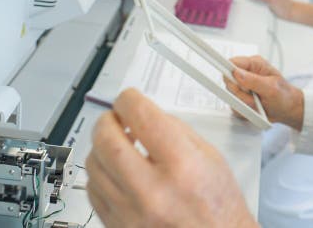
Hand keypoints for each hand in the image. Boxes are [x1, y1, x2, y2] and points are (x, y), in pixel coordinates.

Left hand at [86, 89, 256, 227]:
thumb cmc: (219, 207)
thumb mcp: (211, 156)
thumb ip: (175, 130)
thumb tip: (144, 114)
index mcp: (183, 167)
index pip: (142, 117)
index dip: (129, 99)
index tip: (128, 98)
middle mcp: (154, 192)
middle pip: (107, 141)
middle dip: (107, 120)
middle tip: (115, 117)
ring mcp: (131, 214)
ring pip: (93, 165)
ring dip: (101, 146)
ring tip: (117, 144)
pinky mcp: (118, 227)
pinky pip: (93, 192)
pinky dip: (100, 174)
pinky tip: (114, 170)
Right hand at [226, 55, 304, 130]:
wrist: (288, 110)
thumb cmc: (284, 96)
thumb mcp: (271, 88)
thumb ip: (254, 80)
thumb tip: (237, 73)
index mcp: (255, 64)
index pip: (232, 63)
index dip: (228, 72)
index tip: (227, 79)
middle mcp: (247, 74)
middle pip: (229, 82)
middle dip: (241, 94)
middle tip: (254, 96)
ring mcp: (243, 87)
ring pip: (231, 96)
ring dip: (244, 103)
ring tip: (258, 103)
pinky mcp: (241, 98)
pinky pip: (234, 106)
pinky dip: (244, 110)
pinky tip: (255, 108)